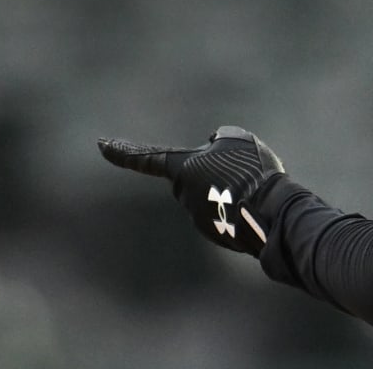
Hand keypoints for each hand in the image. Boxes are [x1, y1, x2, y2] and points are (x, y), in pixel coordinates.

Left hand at [98, 126, 286, 256]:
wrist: (271, 213)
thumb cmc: (252, 172)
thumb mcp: (238, 139)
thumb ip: (219, 141)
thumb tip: (213, 148)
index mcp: (182, 168)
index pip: (146, 157)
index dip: (123, 151)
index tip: (101, 144)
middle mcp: (184, 195)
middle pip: (192, 176)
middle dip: (210, 172)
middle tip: (240, 169)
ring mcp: (198, 218)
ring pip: (210, 195)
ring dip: (228, 189)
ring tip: (253, 187)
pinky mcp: (215, 234)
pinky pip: (222, 212)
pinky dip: (236, 205)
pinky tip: (256, 203)